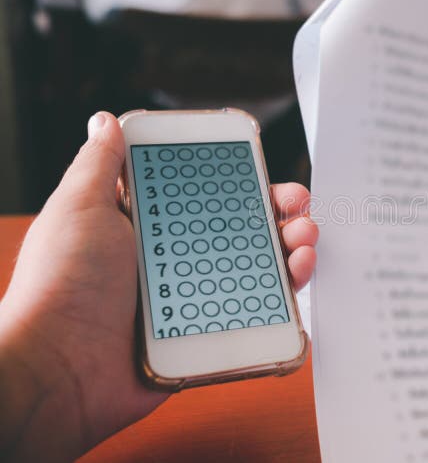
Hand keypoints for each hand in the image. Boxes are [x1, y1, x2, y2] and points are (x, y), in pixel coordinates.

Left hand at [0, 112, 318, 462]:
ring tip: (304, 244)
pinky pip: (257, 316)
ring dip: (291, 253)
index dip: (243, 183)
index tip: (266, 173)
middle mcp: (177, 261)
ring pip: (258, 271)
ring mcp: (196, 299)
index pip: (209, 198)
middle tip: (298, 210)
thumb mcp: (79, 209)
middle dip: (279, 216)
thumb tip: (106, 122)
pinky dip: (284, 301)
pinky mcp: (208, 336)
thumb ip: (99, 164)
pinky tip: (295, 283)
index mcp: (151, 229)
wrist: (60, 370)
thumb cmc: (61, 286)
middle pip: (244, 232)